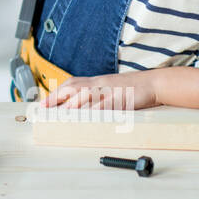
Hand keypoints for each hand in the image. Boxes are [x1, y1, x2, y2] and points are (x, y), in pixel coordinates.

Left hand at [40, 71, 158, 109]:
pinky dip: (96, 109)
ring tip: (60, 112)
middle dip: (58, 97)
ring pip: (87, 94)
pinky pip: (107, 103)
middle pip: (74, 87)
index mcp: (97, 81)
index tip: (44, 102)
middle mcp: (101, 83)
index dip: (57, 92)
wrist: (154, 83)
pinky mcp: (122, 97)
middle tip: (45, 107)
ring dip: (73, 103)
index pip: (72, 84)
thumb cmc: (132, 88)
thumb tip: (80, 107)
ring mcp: (110, 89)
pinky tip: (88, 116)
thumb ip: (97, 96)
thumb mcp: (111, 89)